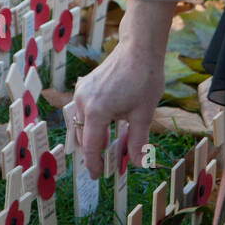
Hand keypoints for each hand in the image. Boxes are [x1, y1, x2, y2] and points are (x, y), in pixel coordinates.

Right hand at [73, 0, 176, 176]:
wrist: (139, 48)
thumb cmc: (143, 78)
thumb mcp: (143, 114)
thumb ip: (137, 141)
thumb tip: (136, 163)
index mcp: (96, 112)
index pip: (91, 147)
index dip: (94, 164)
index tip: (97, 176)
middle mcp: (83, 103)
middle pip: (83, 137)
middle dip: (93, 153)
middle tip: (104, 166)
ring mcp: (81, 93)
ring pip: (81, 124)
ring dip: (92, 138)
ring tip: (106, 148)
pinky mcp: (84, 86)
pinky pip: (83, 111)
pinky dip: (92, 124)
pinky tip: (107, 128)